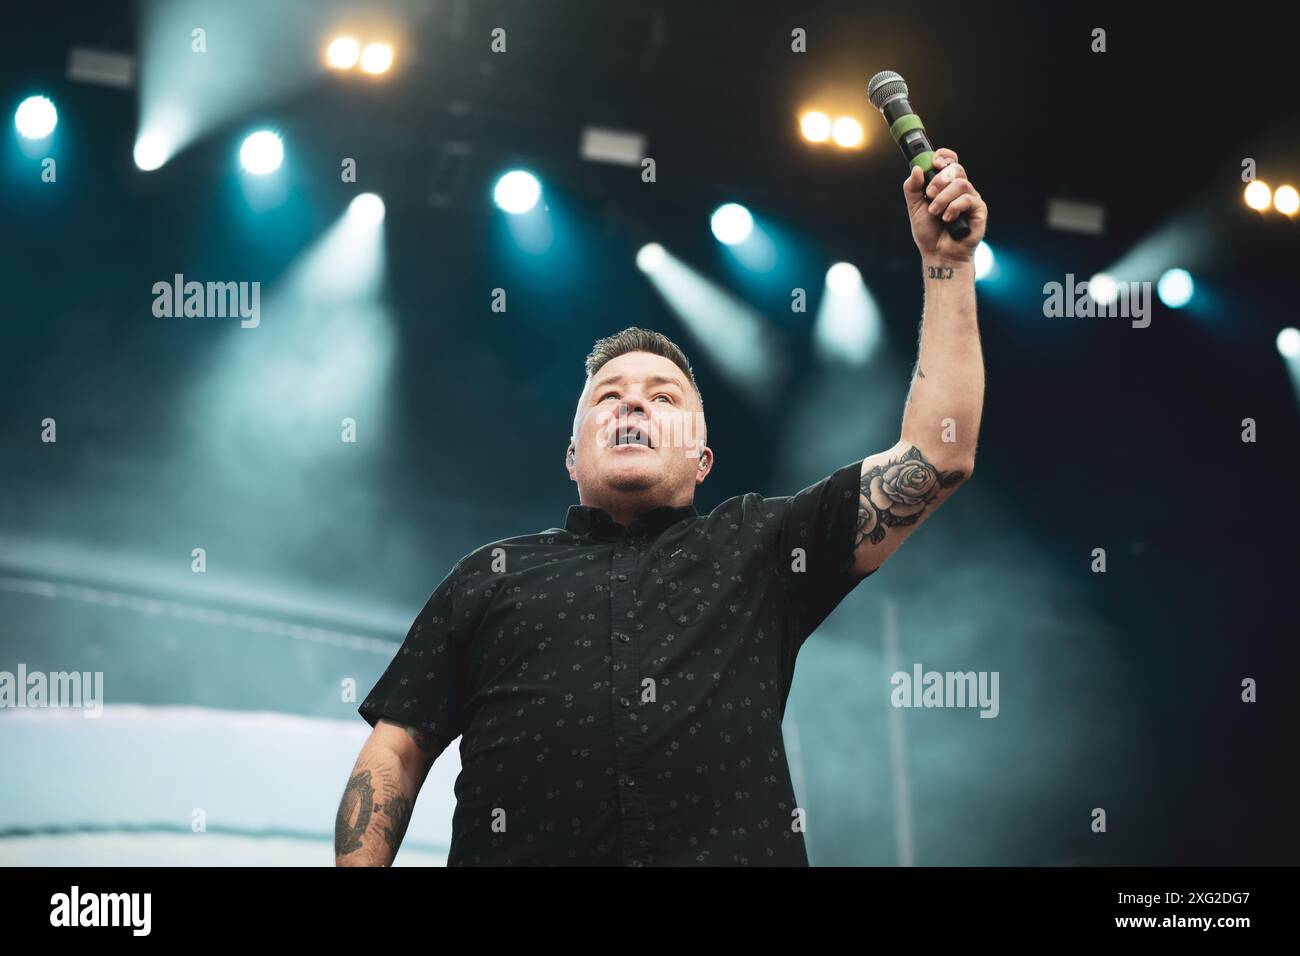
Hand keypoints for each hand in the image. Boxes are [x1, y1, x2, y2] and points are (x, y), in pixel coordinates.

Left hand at [903, 147, 986, 263]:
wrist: (939, 254)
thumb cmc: (928, 232)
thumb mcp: (914, 208)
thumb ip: (912, 188)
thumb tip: (917, 169)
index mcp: (944, 185)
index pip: (949, 160)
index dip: (943, 156)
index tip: (934, 162)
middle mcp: (959, 188)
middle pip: (955, 168)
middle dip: (939, 179)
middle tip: (929, 195)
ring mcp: (970, 198)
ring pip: (961, 183)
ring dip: (943, 197)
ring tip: (935, 212)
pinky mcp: (979, 209)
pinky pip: (968, 199)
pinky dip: (953, 208)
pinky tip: (947, 219)